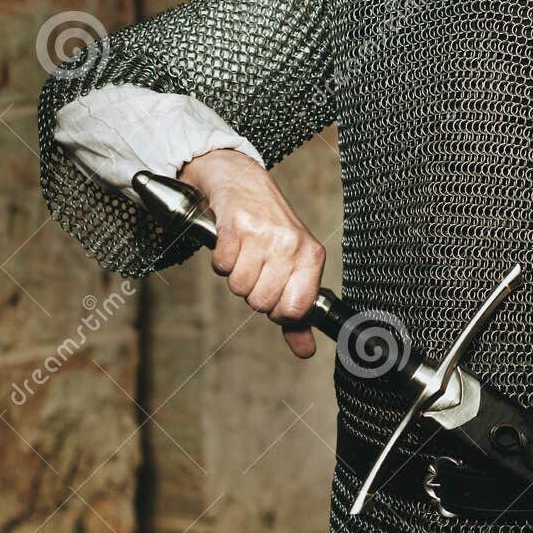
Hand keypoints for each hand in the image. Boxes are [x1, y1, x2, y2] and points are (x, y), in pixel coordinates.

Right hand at [179, 149, 326, 357]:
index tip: (274, 294)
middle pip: (262, 303)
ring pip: (240, 287)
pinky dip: (221, 260)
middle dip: (253, 291)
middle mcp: (291, 245)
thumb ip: (298, 312)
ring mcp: (264, 235)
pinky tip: (231, 244)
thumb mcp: (295, 266)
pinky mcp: (235, 226)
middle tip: (256, 268)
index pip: (295, 311)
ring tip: (244, 254)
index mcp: (312, 257)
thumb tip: (306, 351)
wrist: (244, 182)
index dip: (278, 310)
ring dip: (236, 275)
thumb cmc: (272, 229)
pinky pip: (222, 267)